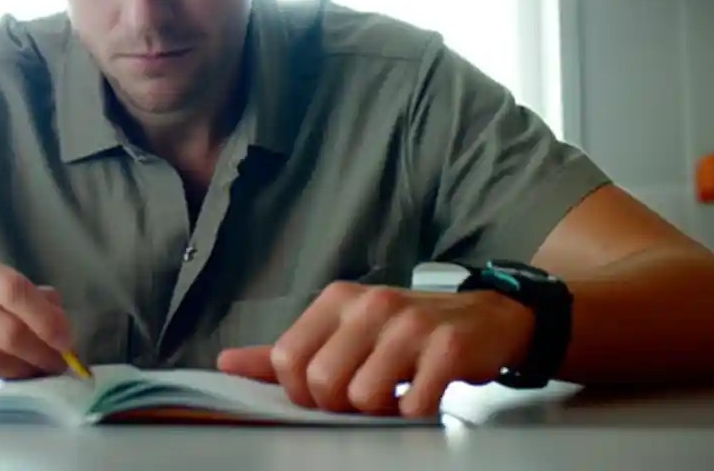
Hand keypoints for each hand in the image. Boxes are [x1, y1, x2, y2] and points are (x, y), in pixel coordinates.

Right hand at [0, 249, 72, 381]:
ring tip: (38, 370)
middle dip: (41, 349)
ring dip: (23, 368)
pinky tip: (9, 375)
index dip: (46, 317)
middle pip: (5, 328)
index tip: (65, 336)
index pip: (12, 289)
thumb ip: (5, 286)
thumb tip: (55, 304)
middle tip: (58, 361)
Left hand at [216, 282, 533, 417]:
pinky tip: (424, 394)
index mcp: (336, 301)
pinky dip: (417, 413)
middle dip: (340, 407)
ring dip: (381, 412)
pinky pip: (414, 404)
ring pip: (363, 397)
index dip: (301, 393)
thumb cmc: (405, 332)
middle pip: (322, 383)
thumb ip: (285, 351)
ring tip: (398, 393)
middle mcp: (369, 305)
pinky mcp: (447, 347)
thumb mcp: (343, 331)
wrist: (486, 317)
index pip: (286, 359)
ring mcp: (409, 324)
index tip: (326, 396)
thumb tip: (227, 364)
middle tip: (367, 398)